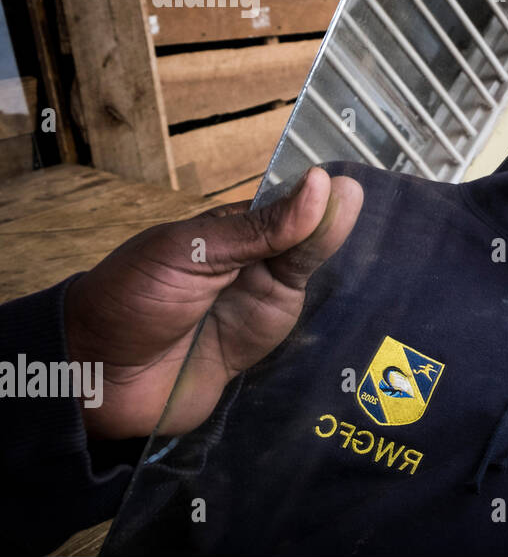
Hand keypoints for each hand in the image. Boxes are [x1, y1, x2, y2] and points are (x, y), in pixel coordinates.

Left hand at [63, 167, 362, 439]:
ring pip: (310, 266)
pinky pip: (310, 312)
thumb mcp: (191, 252)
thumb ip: (259, 230)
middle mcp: (251, 261)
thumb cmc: (129, 300)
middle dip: (330, 214)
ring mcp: (262, 300)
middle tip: (358, 192)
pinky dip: (335, 292)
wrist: (97, 378)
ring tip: (357, 213)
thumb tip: (318, 185)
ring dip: (332, 243)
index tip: (341, 177)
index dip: (311, 190)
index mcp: (226, 230)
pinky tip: (362, 270)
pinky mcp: (269, 339)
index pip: (281, 202)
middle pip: (304, 233)